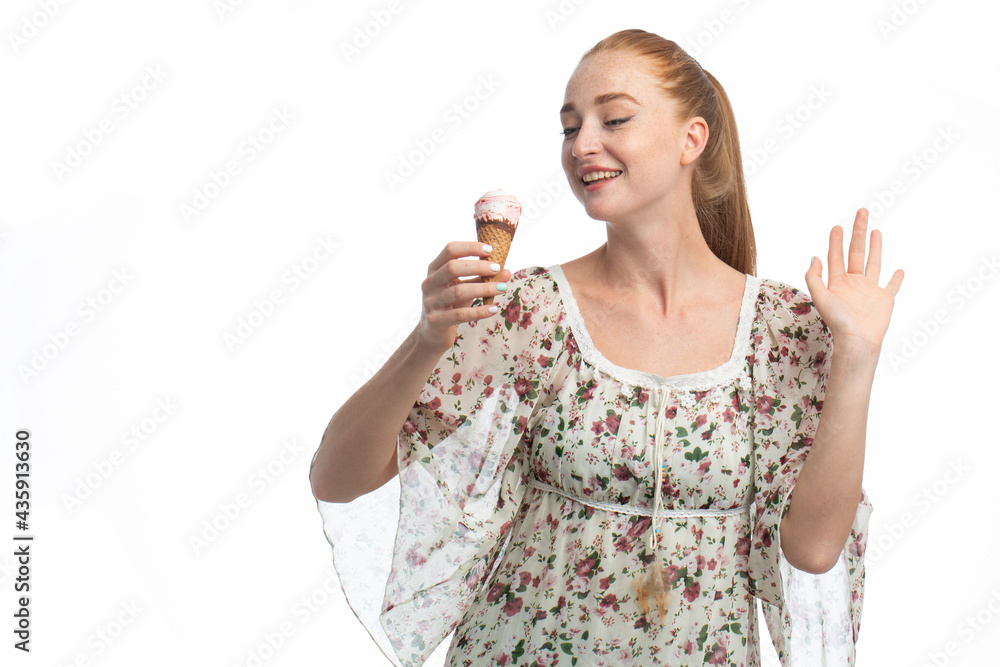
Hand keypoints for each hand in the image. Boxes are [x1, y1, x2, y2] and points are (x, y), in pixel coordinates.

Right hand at [414, 241, 510, 355]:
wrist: (432, 333)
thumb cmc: (450, 305)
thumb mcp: (465, 288)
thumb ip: (482, 279)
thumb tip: (507, 272)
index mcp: (435, 269)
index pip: (450, 250)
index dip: (470, 247)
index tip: (490, 250)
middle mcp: (429, 283)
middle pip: (452, 267)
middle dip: (478, 266)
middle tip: (497, 269)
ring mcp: (431, 302)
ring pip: (458, 291)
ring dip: (483, 288)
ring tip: (501, 288)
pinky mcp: (436, 320)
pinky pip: (460, 314)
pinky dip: (479, 311)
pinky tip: (493, 309)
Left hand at [804, 208, 903, 352]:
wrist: (858, 339)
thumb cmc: (838, 321)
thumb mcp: (820, 297)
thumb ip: (814, 277)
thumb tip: (815, 257)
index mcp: (837, 282)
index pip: (836, 256)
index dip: (835, 241)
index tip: (837, 226)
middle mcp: (853, 283)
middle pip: (856, 252)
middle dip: (858, 232)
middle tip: (861, 213)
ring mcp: (870, 290)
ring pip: (873, 263)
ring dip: (875, 247)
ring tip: (875, 231)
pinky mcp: (885, 299)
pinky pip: (892, 286)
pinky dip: (896, 278)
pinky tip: (899, 270)